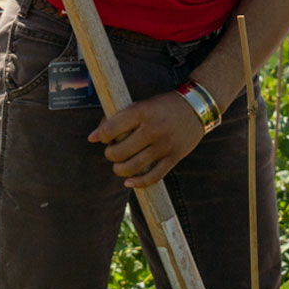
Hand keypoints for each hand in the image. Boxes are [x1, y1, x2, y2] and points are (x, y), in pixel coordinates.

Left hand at [89, 90, 206, 188]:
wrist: (197, 107)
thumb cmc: (163, 106)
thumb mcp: (141, 105)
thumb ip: (118, 119)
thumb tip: (92, 137)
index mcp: (142, 112)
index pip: (110, 129)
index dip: (101, 136)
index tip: (102, 138)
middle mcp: (152, 129)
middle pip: (119, 152)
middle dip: (110, 154)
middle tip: (112, 152)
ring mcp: (164, 145)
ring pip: (133, 167)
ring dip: (120, 170)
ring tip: (119, 166)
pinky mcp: (174, 157)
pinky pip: (153, 177)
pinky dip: (138, 183)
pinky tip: (129, 182)